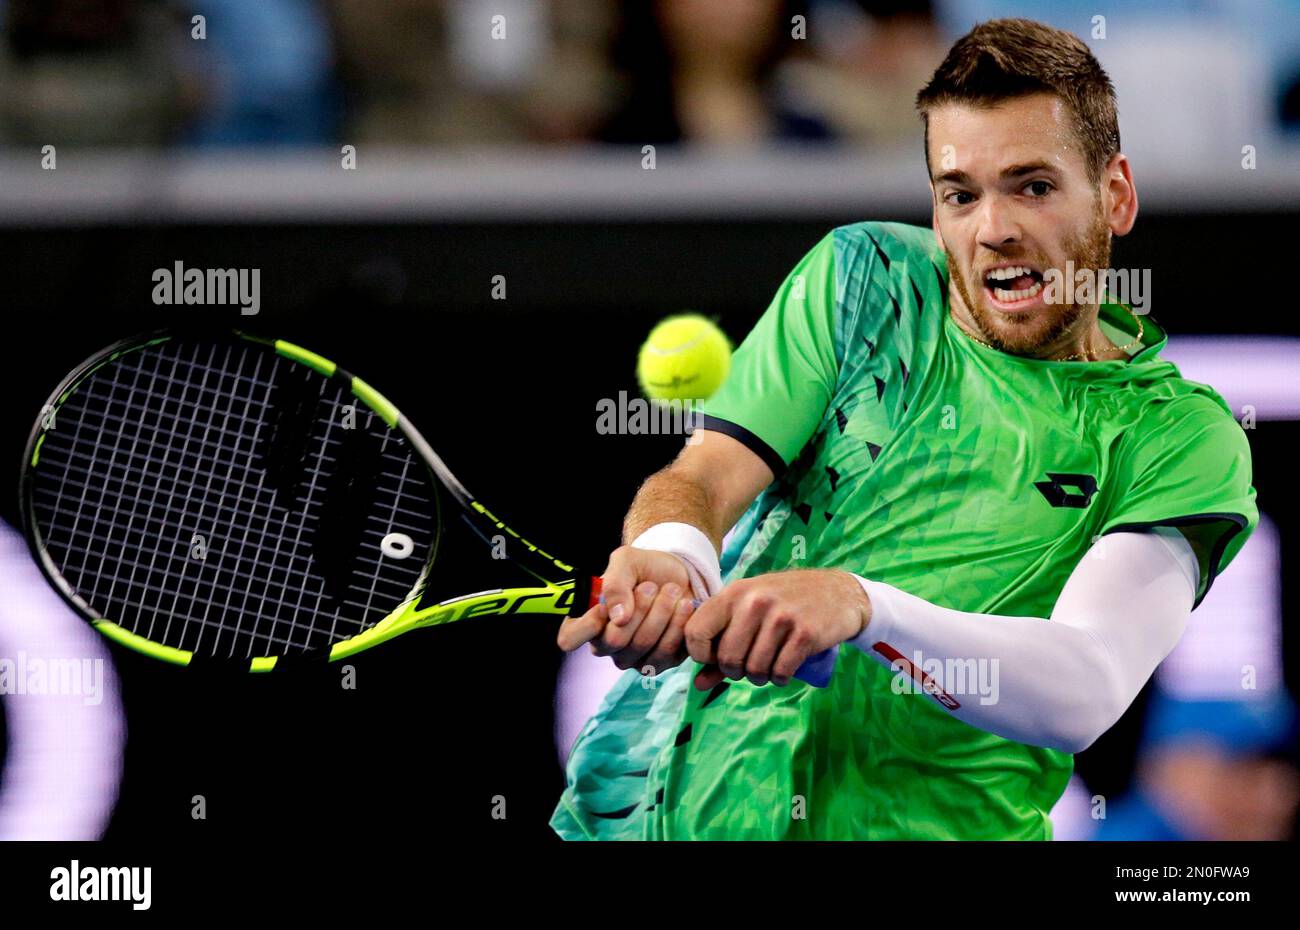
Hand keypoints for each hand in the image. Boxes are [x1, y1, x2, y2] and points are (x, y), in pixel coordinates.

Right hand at [556, 545, 697, 675]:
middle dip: (638, 609)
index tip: (606, 604)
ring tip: (671, 590)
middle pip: (614, 641)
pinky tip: (683, 606)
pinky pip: (666, 653)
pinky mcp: (659, 663)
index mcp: (587, 621)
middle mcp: (606, 645)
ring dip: (661, 613)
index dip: (587, 625)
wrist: (680, 574)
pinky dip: (677, 625)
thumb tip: (618, 618)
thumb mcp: (626, 561)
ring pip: (642, 645)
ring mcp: (632, 657)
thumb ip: (615, 584)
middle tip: (650, 586)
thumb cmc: (645, 568)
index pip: (569, 638)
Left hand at [685, 569, 869, 690]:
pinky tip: (784, 669)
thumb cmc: (784, 603)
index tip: (717, 658)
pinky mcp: (805, 633)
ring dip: (760, 677)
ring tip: (769, 666)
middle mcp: (755, 602)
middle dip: (736, 672)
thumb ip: (720, 648)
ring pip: (755, 670)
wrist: (837, 592)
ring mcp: (781, 616)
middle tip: (750, 665)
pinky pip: (780, 672)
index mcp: (734, 593)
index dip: (701, 655)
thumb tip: (697, 685)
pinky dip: (780, 678)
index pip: (695, 633)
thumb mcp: (748, 614)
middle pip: (727, 659)